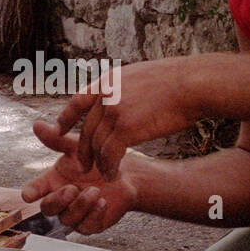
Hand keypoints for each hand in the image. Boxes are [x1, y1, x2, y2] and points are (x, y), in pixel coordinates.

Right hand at [21, 119, 138, 234]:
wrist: (124, 175)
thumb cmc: (96, 160)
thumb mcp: (77, 147)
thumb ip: (57, 139)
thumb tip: (37, 125)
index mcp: (51, 183)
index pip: (34, 190)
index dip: (30, 193)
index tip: (29, 194)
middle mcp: (60, 201)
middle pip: (48, 208)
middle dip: (58, 200)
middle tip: (71, 189)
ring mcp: (74, 214)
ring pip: (68, 219)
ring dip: (80, 206)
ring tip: (94, 191)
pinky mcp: (90, 224)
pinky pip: (87, 226)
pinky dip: (94, 215)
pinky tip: (102, 202)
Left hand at [57, 59, 199, 178]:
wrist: (191, 84)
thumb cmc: (175, 80)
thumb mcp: (139, 75)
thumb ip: (123, 88)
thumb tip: (119, 96)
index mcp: (107, 81)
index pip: (78, 101)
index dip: (66, 118)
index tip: (58, 130)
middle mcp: (106, 96)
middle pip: (87, 128)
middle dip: (82, 150)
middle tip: (81, 165)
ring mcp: (114, 111)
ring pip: (97, 144)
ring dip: (97, 162)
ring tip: (100, 174)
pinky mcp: (127, 128)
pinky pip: (111, 154)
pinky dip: (109, 167)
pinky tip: (112, 175)